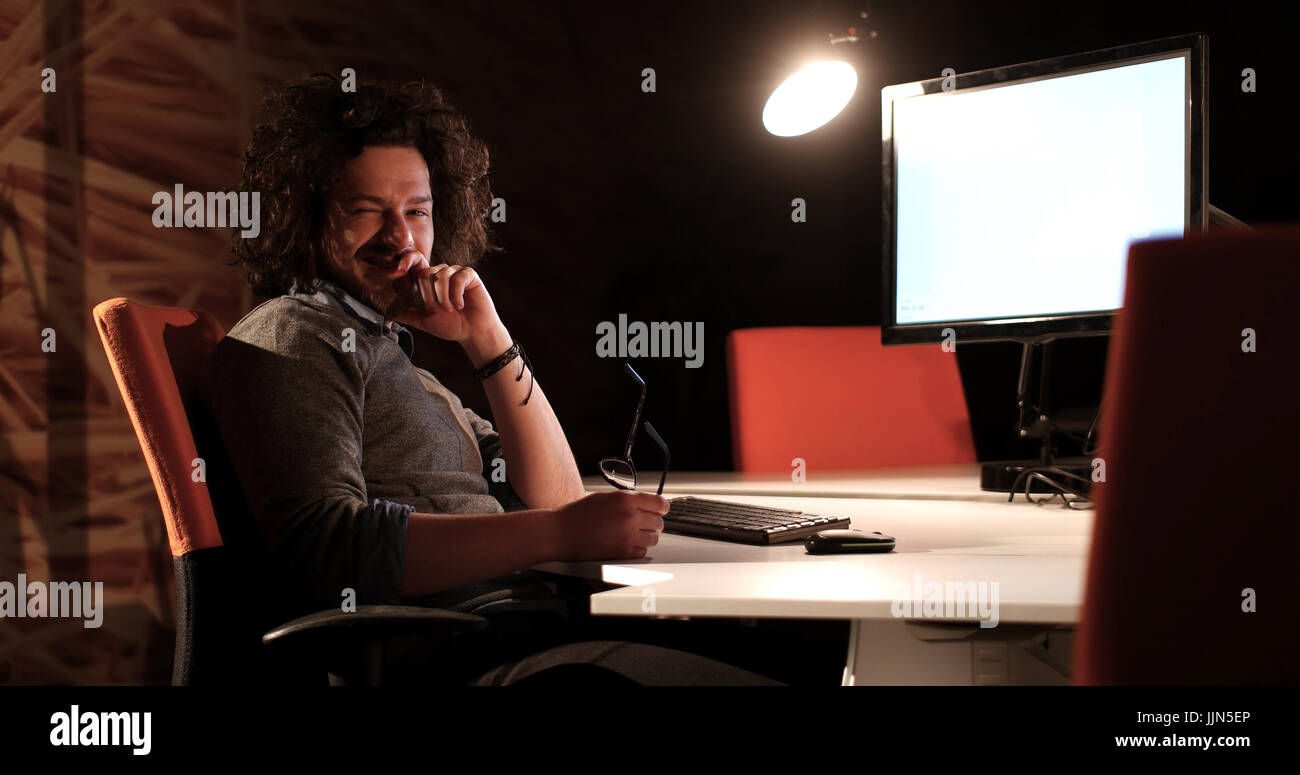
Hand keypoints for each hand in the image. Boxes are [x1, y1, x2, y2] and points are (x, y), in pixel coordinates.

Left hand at [393, 258, 503, 345]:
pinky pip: (457, 279)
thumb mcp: (422, 320)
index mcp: (428, 279)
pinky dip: (456, 296)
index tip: (400, 267)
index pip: (415, 261)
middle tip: (441, 309)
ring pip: (440, 277)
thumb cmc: (450, 325)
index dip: (407, 259)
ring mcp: (456, 271)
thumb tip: (386, 313)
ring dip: (444, 299)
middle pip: (425, 274)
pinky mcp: (470, 274)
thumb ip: (405, 314)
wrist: (472, 333)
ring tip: (452, 309)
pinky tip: (461, 305)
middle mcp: (441, 272)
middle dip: (430, 297)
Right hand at [548, 491, 668, 560]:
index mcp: (625, 500)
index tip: (659, 511)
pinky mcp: (622, 553)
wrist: (561, 532)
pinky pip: (643, 551)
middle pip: (659, 522)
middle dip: (652, 522)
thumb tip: (647, 504)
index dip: (661, 508)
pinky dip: (638, 548)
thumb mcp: (605, 497)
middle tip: (642, 523)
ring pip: (654, 538)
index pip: (660, 504)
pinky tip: (626, 543)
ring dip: (647, 536)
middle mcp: (630, 517)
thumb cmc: (579, 514)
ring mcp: (627, 536)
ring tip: (633, 534)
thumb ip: (628, 500)